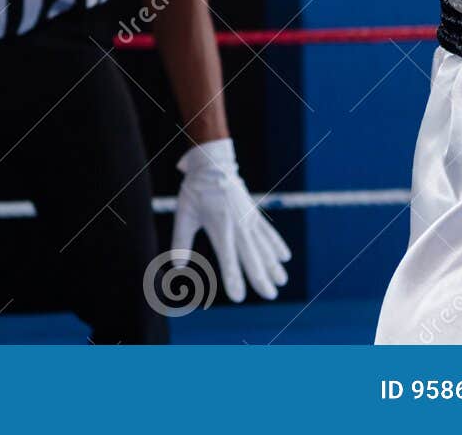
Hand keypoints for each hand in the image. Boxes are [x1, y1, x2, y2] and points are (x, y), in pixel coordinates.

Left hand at [172, 138, 290, 302]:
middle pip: (251, 255)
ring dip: (273, 264)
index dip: (233, 277)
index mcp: (219, 226)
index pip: (227, 257)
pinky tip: (285, 258)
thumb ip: (180, 240)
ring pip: (264, 245)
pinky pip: (268, 231)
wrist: (213, 163)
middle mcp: (237, 225)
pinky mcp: (254, 213)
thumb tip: (176, 266)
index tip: (238, 296)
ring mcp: (248, 219)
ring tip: (281, 281)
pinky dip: (277, 244)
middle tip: (270, 295)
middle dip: (261, 277)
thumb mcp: (183, 213)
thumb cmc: (195, 190)